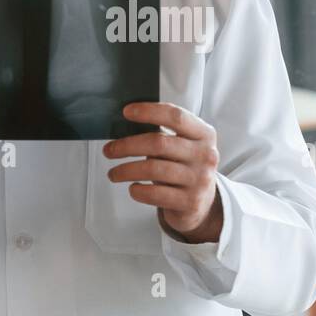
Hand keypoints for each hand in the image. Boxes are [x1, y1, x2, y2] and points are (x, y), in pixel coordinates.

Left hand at [102, 102, 222, 242]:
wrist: (201, 203)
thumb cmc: (183, 168)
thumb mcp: (182, 146)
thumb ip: (162, 135)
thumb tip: (123, 128)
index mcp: (204, 134)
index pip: (175, 116)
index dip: (149, 111)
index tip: (126, 112)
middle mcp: (205, 155)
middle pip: (158, 143)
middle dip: (127, 146)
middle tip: (109, 150)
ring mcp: (199, 180)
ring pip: (153, 169)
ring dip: (125, 170)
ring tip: (113, 173)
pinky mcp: (190, 202)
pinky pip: (155, 194)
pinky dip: (137, 190)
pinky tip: (133, 188)